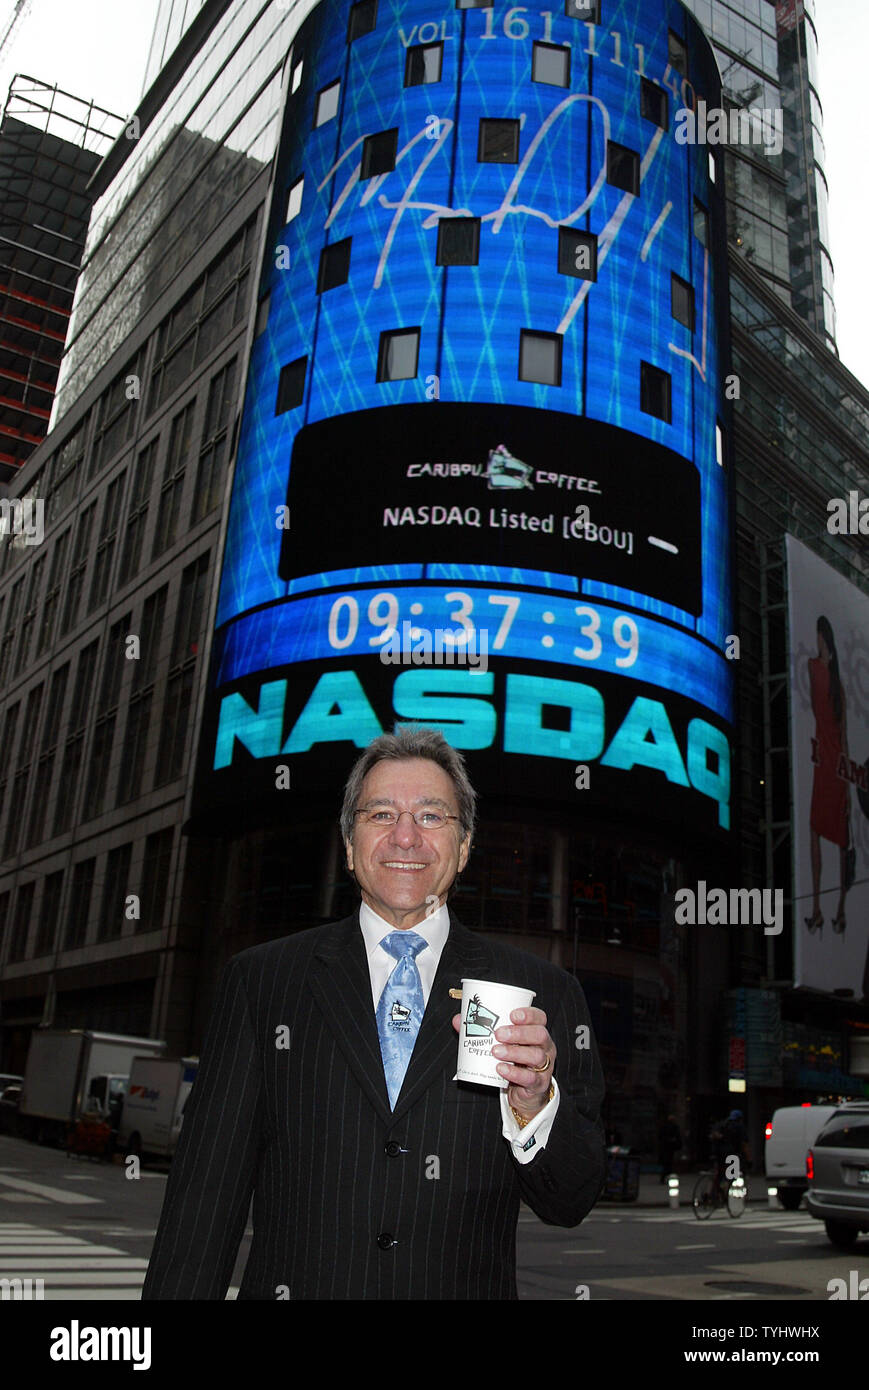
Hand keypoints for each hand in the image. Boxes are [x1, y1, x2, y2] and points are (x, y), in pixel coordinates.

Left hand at [451, 1006, 555, 1120]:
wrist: (524, 1093)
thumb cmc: (513, 1060)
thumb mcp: (501, 1044)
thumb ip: (481, 1031)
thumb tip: (458, 1019)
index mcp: (537, 1032)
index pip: (540, 1018)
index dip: (529, 1014)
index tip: (512, 1015)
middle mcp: (545, 1047)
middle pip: (540, 1034)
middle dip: (519, 1033)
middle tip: (498, 1034)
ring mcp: (544, 1066)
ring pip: (535, 1056)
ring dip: (515, 1052)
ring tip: (496, 1051)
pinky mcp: (538, 1084)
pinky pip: (530, 1078)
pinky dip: (515, 1073)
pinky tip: (501, 1069)